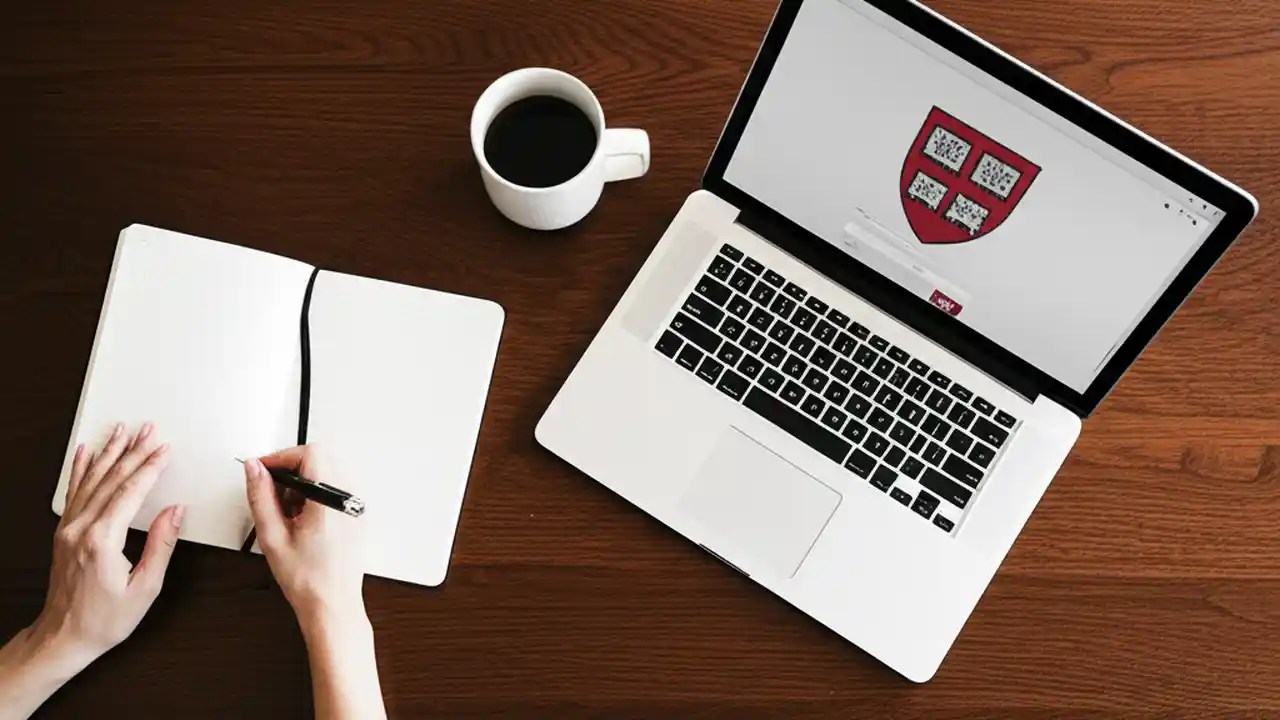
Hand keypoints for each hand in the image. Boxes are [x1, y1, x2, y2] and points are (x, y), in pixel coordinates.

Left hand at [36, 423, 181, 663]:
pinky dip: (80, 470)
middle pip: (111, 480)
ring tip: (121, 430)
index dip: (150, 467)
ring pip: (91, 481)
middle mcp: (81, 530)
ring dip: (109, 453)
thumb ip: (161, 544)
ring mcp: (68, 530)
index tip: (164, 449)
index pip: (131, 492)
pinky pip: (73, 493)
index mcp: (102, 540)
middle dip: (133, 451)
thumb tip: (174, 512)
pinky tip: (86, 453)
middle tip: (148, 429)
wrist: (64, 637)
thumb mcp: (145, 587)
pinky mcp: (63, 533)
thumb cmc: (104, 619)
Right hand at [244, 446, 365, 630]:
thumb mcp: (272, 537)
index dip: (281, 456)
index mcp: (331, 502)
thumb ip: (260, 497)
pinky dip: (315, 494)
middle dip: (291, 470)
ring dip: (303, 483)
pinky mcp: (356, 514)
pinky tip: (301, 519)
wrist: (332, 605)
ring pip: (327, 472)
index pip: (310, 453)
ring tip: (287, 514)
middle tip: (272, 494)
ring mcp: (356, 506)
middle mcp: (350, 500)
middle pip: (320, 459)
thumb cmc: (307, 581)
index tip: (263, 469)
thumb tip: (254, 469)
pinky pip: (336, 488)